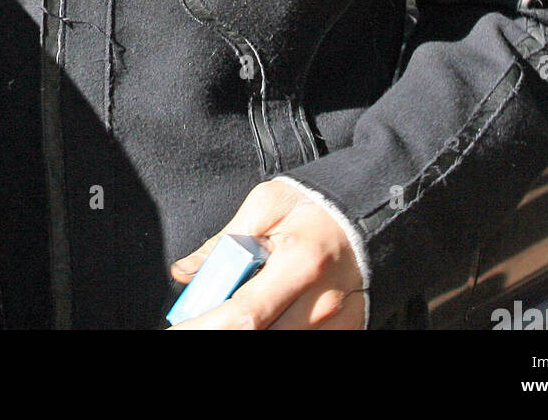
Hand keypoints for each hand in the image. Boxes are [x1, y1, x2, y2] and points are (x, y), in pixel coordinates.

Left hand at [168, 179, 365, 329]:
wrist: (368, 214)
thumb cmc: (316, 206)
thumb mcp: (267, 205)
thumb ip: (224, 241)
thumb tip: (186, 272)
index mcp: (300, 263)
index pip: (245, 313)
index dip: (206, 326)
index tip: (179, 328)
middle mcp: (322, 302)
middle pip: (262, 335)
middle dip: (221, 326)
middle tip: (202, 313)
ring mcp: (337, 323)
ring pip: (279, 341)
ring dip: (249, 326)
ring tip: (234, 304)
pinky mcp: (345, 331)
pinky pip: (302, 340)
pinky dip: (274, 327)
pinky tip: (266, 312)